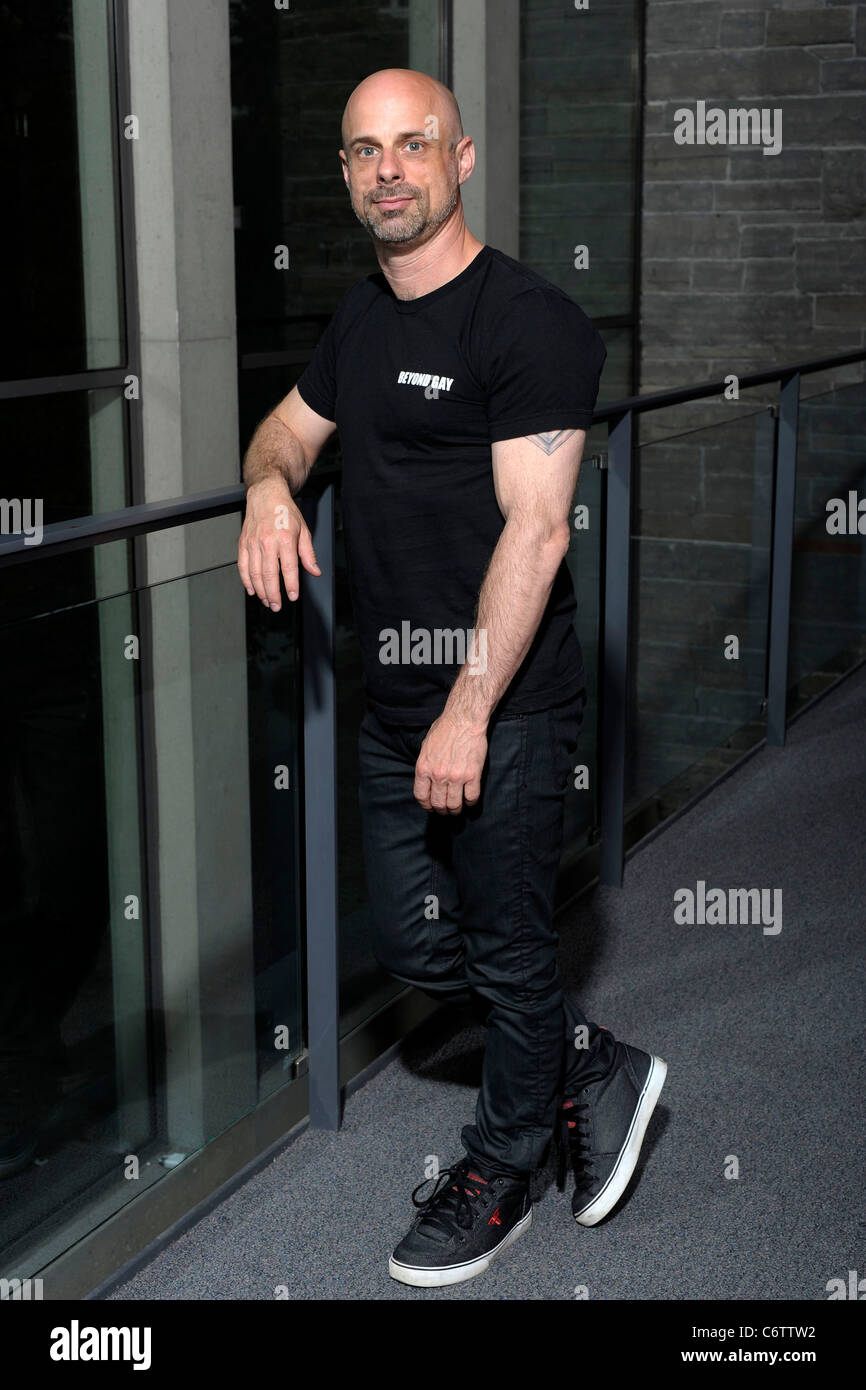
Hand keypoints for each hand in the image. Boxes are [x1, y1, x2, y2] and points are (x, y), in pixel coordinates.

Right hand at [237, 479, 320, 610]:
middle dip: (273, 594)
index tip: (293, 596)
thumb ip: (308, 554)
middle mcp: (267, 541)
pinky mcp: (243, 543)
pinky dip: (246, 580)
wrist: (266, 495)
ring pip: (254, 573)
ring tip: (266, 601)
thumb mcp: (304, 531)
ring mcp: (253, 543)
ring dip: (260, 591)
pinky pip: (243, 566)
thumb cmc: (285, 512)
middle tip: (277, 606)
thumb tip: (315, 571)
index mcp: (285, 538)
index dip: (291, 585)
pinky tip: (252, 590)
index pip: (288, 568)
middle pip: (269, 574)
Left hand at [413, 710, 487, 813]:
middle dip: (441, 810)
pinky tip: (469, 799)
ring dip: (456, 810)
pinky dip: (470, 802)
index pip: (422, 796)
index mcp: (424, 768)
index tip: (431, 806)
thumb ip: (425, 765)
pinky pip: (472, 797)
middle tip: (446, 810)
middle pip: (438, 804)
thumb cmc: (444, 729)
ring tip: (457, 808)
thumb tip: (426, 780)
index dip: (426, 805)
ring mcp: (456, 777)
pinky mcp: (473, 775)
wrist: (464, 719)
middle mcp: (438, 776)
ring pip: (454, 804)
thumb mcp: (425, 747)